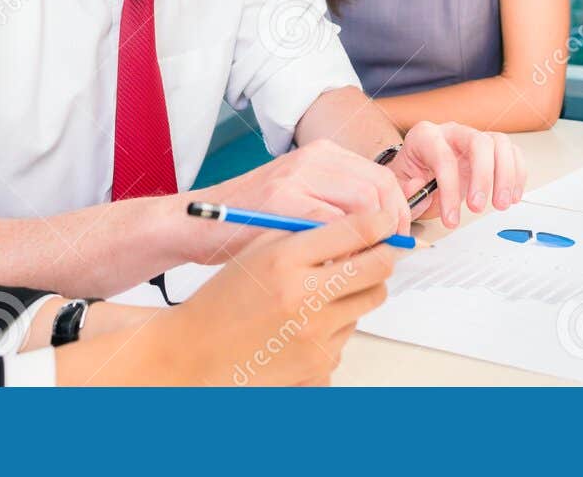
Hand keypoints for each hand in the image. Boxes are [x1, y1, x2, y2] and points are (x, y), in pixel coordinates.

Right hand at [94, 210, 396, 385]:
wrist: (195, 351)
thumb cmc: (226, 296)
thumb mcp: (259, 248)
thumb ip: (308, 232)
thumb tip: (363, 224)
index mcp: (287, 259)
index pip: (358, 231)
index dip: (381, 222)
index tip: (386, 221)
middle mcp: (305, 297)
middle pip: (379, 267)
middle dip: (385, 253)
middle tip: (380, 249)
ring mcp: (315, 334)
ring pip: (371, 300)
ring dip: (360, 289)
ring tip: (332, 287)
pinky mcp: (320, 362)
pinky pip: (351, 332)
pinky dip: (339, 322)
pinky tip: (307, 322)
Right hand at [180, 139, 412, 260]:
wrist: (194, 225)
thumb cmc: (247, 218)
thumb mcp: (297, 196)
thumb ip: (336, 201)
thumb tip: (388, 225)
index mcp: (320, 155)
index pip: (382, 179)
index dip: (400, 213)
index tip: (401, 239)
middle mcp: (311, 161)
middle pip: (379, 192)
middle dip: (392, 229)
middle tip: (390, 257)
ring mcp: (296, 182)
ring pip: (361, 214)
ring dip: (369, 247)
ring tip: (360, 270)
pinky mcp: (282, 208)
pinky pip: (331, 235)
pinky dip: (339, 260)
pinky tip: (332, 277)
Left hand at [385, 120, 526, 228]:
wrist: (418, 173)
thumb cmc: (409, 178)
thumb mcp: (397, 187)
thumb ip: (405, 190)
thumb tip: (419, 187)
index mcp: (425, 136)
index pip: (443, 158)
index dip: (449, 190)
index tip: (451, 218)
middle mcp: (452, 132)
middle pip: (478, 143)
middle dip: (483, 177)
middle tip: (478, 207)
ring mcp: (474, 137)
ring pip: (500, 144)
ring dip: (506, 176)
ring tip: (501, 204)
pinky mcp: (491, 148)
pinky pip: (512, 153)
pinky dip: (517, 175)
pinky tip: (512, 196)